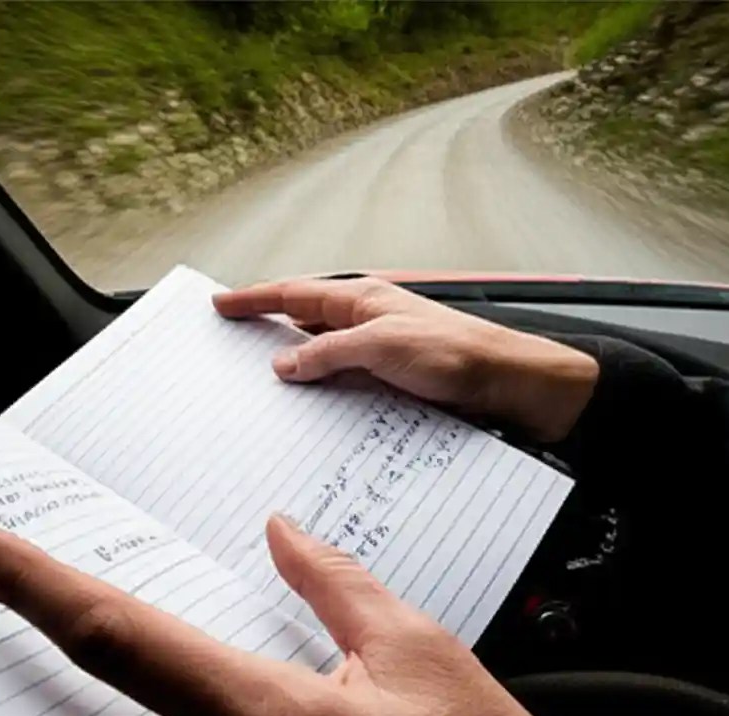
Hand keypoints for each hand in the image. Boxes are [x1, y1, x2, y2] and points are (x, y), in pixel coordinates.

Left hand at [0, 516, 530, 715]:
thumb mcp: (415, 654)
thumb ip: (335, 586)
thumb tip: (280, 531)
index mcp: (257, 710)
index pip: (117, 633)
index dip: (34, 583)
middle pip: (103, 677)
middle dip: (45, 610)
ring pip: (131, 706)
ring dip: (92, 643)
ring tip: (53, 586)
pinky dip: (143, 676)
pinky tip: (144, 642)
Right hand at [213, 276, 598, 441]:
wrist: (506, 384)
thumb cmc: (456, 353)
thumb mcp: (382, 346)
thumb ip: (329, 354)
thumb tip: (285, 363)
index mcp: (362, 299)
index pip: (294, 295)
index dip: (255, 300)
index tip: (222, 305)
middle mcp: (366, 321)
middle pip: (304, 324)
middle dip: (266, 331)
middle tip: (230, 344)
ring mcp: (377, 351)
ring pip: (321, 356)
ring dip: (294, 368)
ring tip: (258, 383)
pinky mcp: (389, 381)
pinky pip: (342, 382)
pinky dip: (320, 391)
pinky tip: (308, 408)